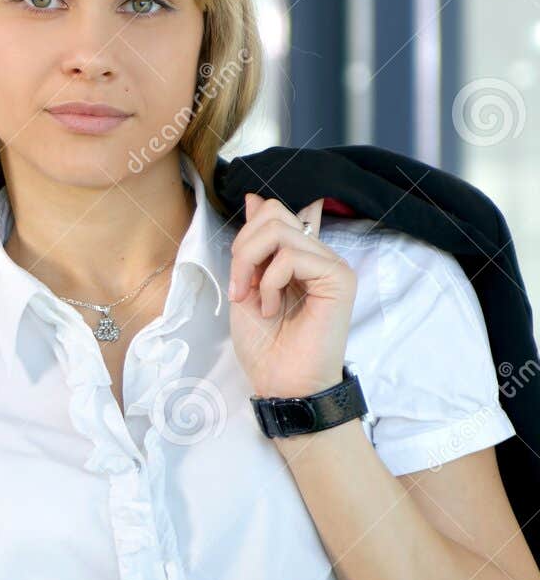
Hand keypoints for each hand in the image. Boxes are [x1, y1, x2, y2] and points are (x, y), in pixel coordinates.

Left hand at [227, 193, 355, 397]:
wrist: (281, 382)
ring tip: (253, 299)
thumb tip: (254, 198)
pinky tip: (271, 308)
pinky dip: (270, 281)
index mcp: (298, 255)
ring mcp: (331, 264)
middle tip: (240, 286)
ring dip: (250, 264)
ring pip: (279, 229)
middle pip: (273, 213)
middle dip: (243, 247)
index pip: (274, 211)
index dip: (248, 231)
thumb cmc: (265, 343)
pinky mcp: (339, 278)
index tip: (240, 272)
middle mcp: (318, 254)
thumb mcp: (246, 284)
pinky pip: (292, 256)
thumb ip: (252, 245)